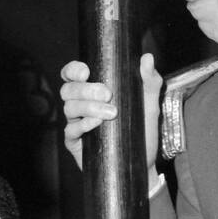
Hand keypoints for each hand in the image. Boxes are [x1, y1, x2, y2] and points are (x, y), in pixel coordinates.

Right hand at [60, 53, 161, 173]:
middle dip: (86, 90)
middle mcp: (80, 105)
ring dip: (89, 107)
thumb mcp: (149, 103)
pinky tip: (97, 123)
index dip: (73, 70)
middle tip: (108, 94)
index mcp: (91, 91)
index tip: (86, 72)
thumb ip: (149, 81)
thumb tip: (147, 58)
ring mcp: (76, 123)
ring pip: (69, 108)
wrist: (143, 160)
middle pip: (68, 90)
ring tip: (111, 113)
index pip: (72, 75)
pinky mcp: (75, 143)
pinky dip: (83, 124)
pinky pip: (71, 130)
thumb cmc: (142, 129)